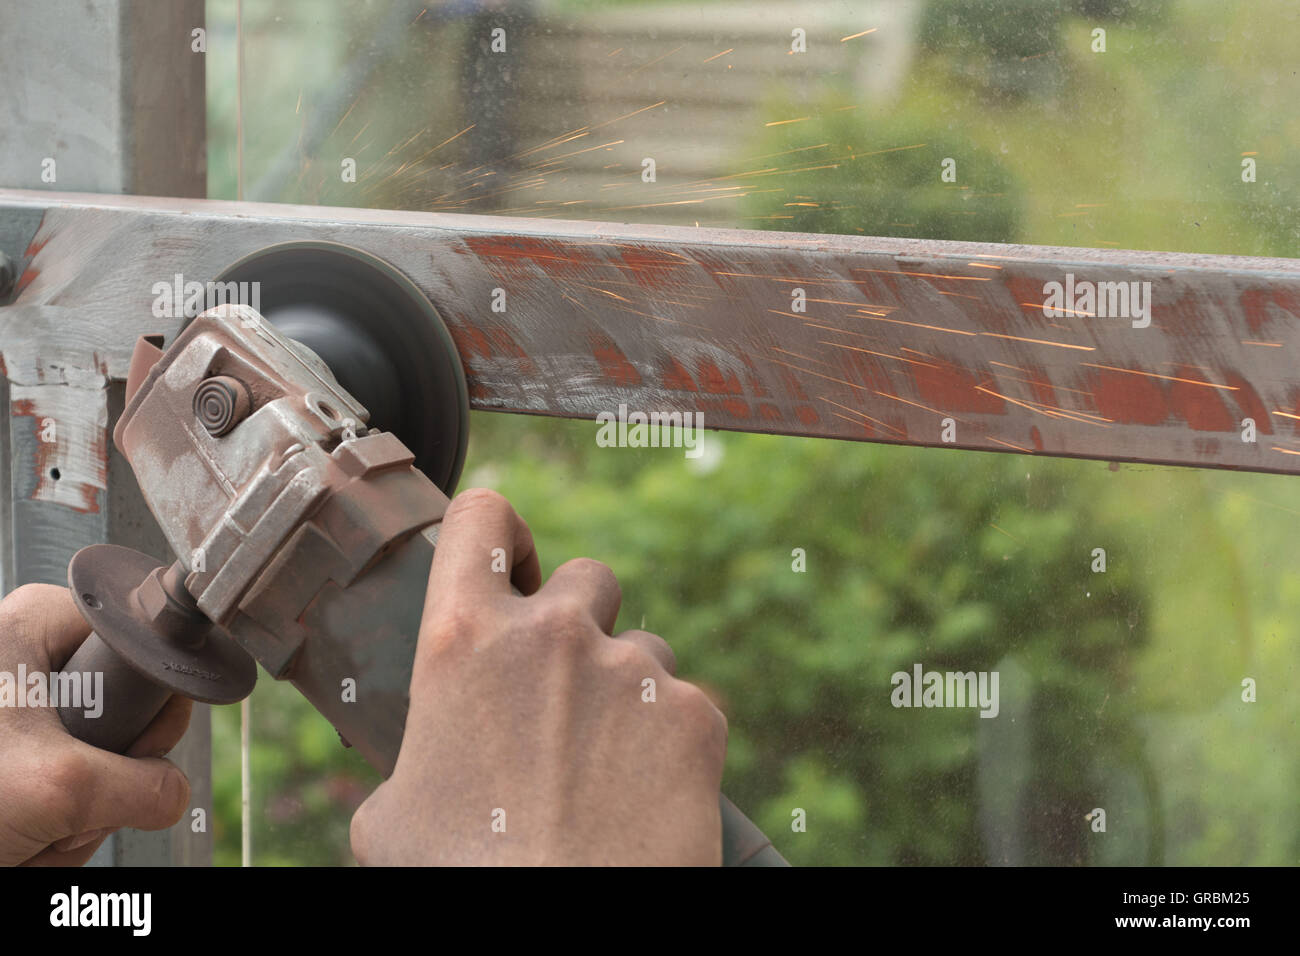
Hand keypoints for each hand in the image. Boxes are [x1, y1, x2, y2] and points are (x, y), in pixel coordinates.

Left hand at [0, 584, 192, 865]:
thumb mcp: (61, 787)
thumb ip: (143, 784)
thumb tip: (171, 793)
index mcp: (29, 626)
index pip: (135, 631)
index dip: (150, 691)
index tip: (142, 736)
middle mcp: (21, 661)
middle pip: (122, 706)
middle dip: (109, 772)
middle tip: (78, 798)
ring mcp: (14, 716)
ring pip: (96, 757)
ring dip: (79, 811)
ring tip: (37, 828)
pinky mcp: (9, 761)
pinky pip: (65, 787)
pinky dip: (55, 824)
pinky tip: (27, 839)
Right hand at [350, 488, 727, 865]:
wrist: (566, 927)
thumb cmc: (461, 876)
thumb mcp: (393, 813)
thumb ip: (417, 754)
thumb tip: (422, 771)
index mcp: (464, 641)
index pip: (483, 519)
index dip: (498, 530)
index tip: (510, 560)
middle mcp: (552, 636)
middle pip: (587, 577)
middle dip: (580, 620)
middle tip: (564, 690)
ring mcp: (631, 671)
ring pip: (642, 645)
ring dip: (626, 688)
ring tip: (603, 764)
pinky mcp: (693, 715)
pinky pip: (685, 704)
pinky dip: (669, 739)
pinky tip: (643, 791)